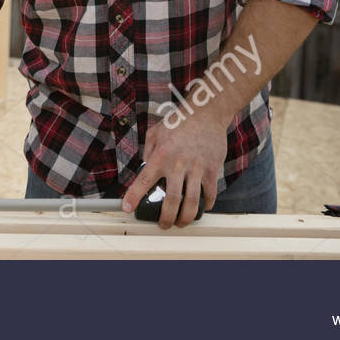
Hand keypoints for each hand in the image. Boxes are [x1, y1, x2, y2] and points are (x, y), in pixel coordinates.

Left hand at [120, 112, 228, 227]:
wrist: (205, 114)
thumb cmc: (179, 122)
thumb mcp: (155, 132)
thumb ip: (148, 151)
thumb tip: (146, 168)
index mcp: (160, 155)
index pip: (144, 181)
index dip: (134, 197)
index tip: (127, 208)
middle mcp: (178, 164)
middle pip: (172, 199)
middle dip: (166, 217)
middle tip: (163, 225)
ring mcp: (196, 168)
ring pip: (192, 201)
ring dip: (186, 217)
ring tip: (181, 223)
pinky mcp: (211, 169)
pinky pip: (210, 193)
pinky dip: (206, 205)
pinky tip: (201, 208)